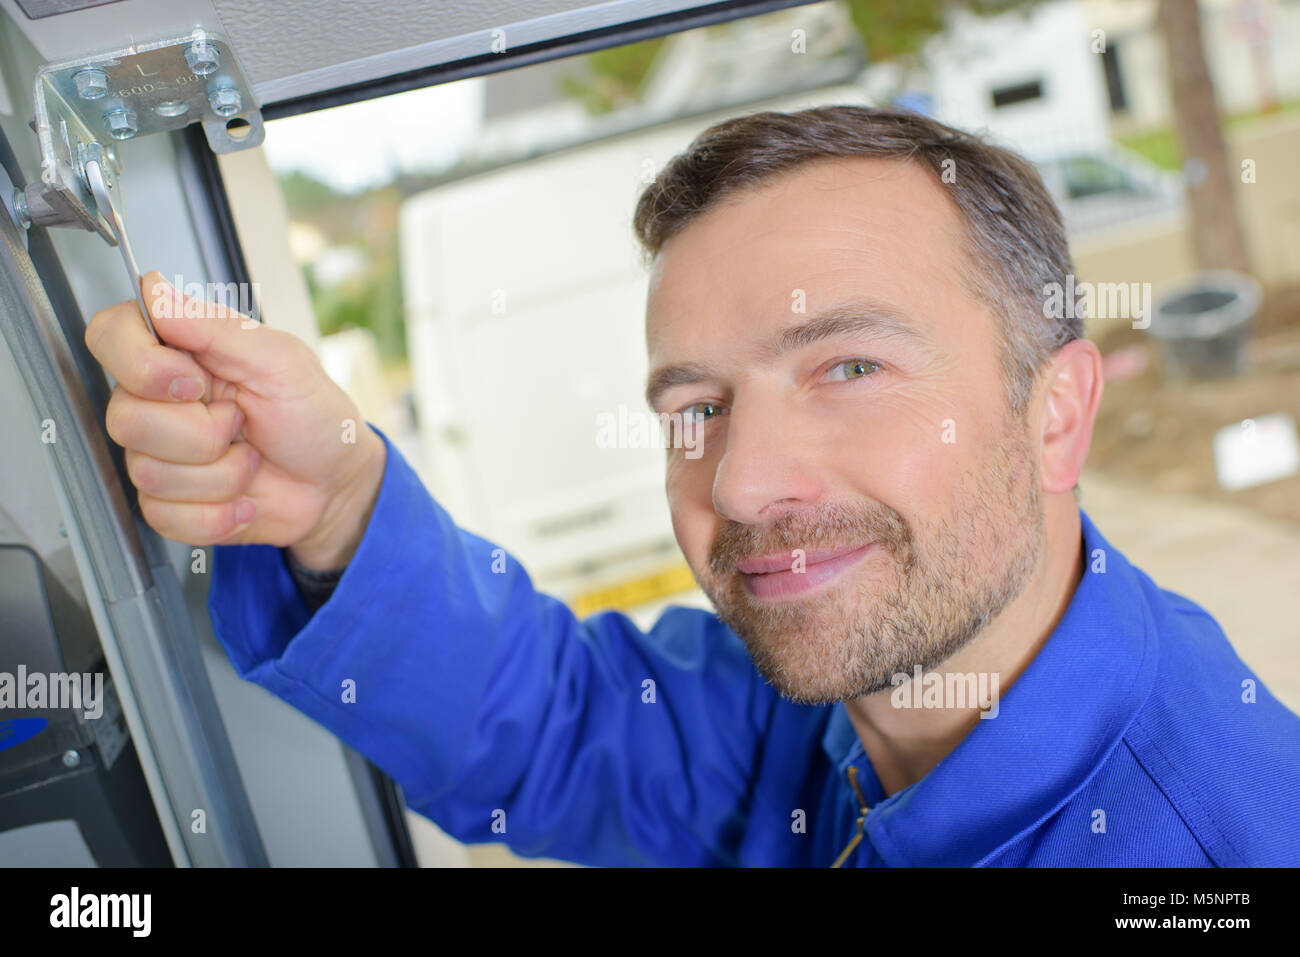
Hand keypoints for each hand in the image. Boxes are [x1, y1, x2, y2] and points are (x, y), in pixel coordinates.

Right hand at [84, 270, 385, 569]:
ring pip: (147, 472)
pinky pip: (163, 515)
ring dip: (220, 475)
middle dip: (201, 432)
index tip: (193, 381)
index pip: (109, 337)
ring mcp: (161, 454)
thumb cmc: (316, 418)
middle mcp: (160, 401)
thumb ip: (216, 326)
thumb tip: (154, 290)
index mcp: (182, 354)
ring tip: (251, 459)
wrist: (336, 486)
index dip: (140, 365)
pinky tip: (244, 499)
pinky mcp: (170, 502)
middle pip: (125, 418)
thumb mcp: (282, 361)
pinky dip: (217, 514)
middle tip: (243, 422)